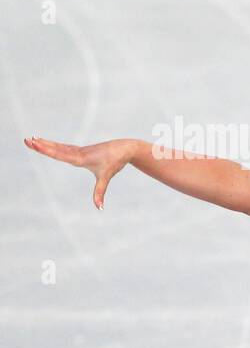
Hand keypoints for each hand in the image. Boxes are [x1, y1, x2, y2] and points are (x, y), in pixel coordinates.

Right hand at [23, 136, 137, 209]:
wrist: (124, 149)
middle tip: (26, 140)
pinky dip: (55, 145)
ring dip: (46, 143)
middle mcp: (77, 152)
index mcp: (80, 158)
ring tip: (32, 139)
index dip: (47, 149)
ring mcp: (79, 150)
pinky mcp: (82, 150)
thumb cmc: (115, 162)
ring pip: (59, 147)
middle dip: (41, 145)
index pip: (60, 153)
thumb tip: (99, 207)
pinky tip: (48, 143)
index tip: (35, 143)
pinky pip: (65, 147)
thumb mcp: (106, 177)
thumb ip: (100, 192)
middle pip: (56, 149)